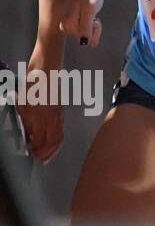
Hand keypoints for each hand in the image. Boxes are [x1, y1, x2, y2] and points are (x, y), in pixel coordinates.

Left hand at [17, 45, 63, 163]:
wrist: (46, 67)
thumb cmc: (33, 84)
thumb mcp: (23, 105)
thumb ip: (26, 123)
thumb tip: (29, 137)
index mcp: (43, 118)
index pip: (43, 142)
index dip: (37, 151)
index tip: (30, 154)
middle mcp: (54, 118)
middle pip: (56, 142)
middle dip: (48, 153)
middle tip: (40, 158)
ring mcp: (59, 113)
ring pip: (60, 136)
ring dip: (53, 147)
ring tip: (45, 152)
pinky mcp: (61, 108)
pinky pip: (61, 128)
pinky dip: (56, 137)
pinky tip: (48, 137)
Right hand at [61, 0, 103, 47]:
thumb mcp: (90, 10)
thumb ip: (86, 27)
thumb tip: (84, 43)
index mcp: (68, 25)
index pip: (85, 40)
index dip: (94, 32)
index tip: (96, 21)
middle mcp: (67, 25)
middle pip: (85, 37)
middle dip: (93, 29)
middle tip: (95, 16)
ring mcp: (71, 22)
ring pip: (87, 33)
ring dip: (93, 25)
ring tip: (93, 13)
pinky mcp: (76, 19)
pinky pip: (87, 28)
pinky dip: (92, 23)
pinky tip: (93, 14)